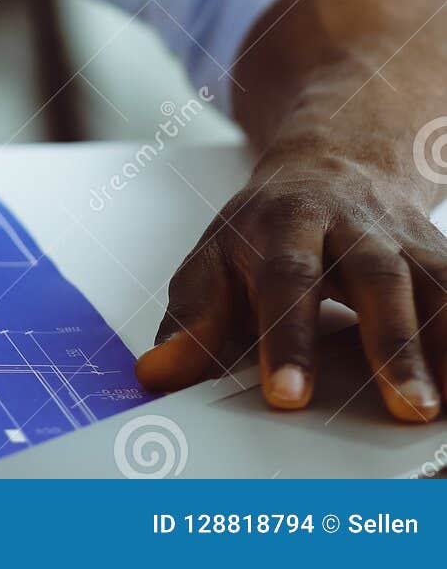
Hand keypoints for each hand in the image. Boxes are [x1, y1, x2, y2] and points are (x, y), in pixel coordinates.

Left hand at [136, 149, 446, 420]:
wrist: (332, 165)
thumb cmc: (268, 230)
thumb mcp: (217, 259)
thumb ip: (193, 319)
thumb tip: (156, 374)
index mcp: (283, 224)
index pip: (286, 280)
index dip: (286, 338)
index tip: (286, 396)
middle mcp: (352, 228)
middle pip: (377, 279)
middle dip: (391, 342)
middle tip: (401, 405)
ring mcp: (406, 242)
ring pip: (436, 286)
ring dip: (445, 346)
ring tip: (440, 409)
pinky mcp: (444, 256)